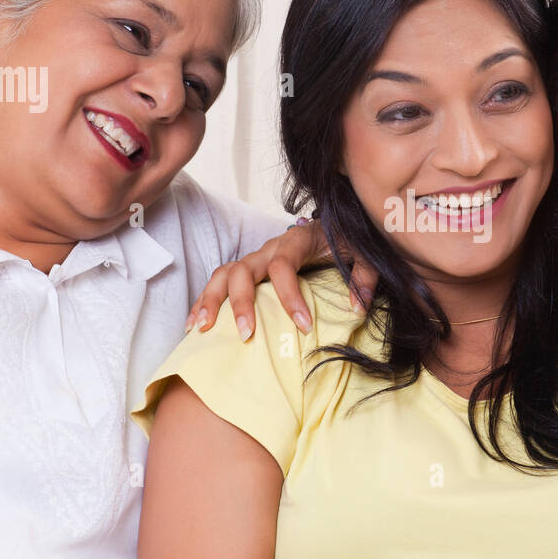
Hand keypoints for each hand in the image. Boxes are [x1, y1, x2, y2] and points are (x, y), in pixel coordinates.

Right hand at [184, 220, 379, 339]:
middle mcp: (269, 248)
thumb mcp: (363, 253)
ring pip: (223, 274)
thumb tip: (357, 308)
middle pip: (244, 270)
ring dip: (210, 300)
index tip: (303, 326)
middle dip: (241, 302)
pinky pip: (219, 281)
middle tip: (246, 335)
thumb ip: (363, 277)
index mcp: (296, 241)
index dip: (290, 296)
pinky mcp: (247, 269)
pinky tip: (194, 325)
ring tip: (201, 329)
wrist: (332, 224)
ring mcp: (254, 258)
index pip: (284, 266)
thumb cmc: (344, 240)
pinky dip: (204, 301)